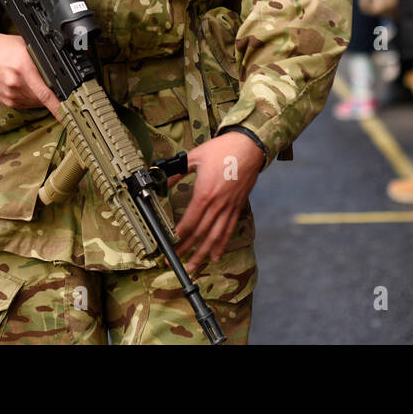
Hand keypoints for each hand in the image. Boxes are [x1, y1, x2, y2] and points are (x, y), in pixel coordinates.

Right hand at [0, 28, 60, 117]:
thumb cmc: (4, 47)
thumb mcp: (28, 47)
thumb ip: (43, 62)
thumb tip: (61, 74)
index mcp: (24, 68)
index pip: (46, 94)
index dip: (58, 107)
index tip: (68, 116)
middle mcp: (16, 84)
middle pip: (43, 99)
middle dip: (52, 96)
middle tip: (51, 84)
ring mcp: (10, 94)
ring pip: (35, 103)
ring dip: (40, 96)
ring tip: (32, 80)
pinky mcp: (6, 101)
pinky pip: (25, 104)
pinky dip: (30, 97)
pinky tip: (25, 85)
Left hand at [170, 131, 263, 271]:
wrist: (249, 147)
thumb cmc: (223, 149)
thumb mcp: (194, 156)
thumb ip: (177, 171)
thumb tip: (163, 180)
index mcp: (205, 193)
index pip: (190, 222)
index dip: (179, 237)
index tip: (171, 245)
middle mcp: (218, 204)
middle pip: (200, 233)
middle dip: (187, 250)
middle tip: (176, 261)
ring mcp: (229, 207)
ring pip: (215, 236)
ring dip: (204, 253)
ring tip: (194, 266)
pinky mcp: (237, 206)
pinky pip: (229, 229)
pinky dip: (222, 244)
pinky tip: (216, 254)